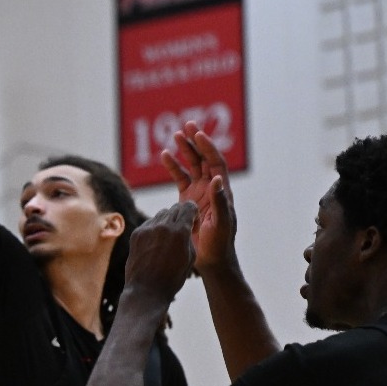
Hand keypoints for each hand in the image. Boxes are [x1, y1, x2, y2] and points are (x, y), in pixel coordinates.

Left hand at [124, 201, 199, 302]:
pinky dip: (156, 228)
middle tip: (183, 231)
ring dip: (168, 221)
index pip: (188, 207)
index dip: (194, 213)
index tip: (193, 224)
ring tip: (169, 239)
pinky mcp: (136, 234)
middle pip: (175, 208)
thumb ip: (189, 236)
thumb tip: (186, 223)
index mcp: (179, 232)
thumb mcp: (190, 256)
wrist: (147, 289)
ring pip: (161, 214)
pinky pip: (150, 223)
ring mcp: (147, 229)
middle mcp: (162, 226)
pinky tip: (156, 243)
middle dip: (182, 216)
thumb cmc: (173, 276)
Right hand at [162, 121, 237, 273]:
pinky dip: (172, 167)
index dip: (208, 148)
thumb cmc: (219, 244)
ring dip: (184, 151)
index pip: (216, 163)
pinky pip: (179, 179)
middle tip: (188, 125)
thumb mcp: (221, 223)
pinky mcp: (186, 201)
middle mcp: (211, 189)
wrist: (210, 260)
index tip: (198, 134)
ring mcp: (198, 194)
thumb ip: (219, 201)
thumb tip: (216, 178)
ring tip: (176, 135)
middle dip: (196, 142)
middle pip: (204, 159)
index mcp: (222, 191)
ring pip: (191, 166)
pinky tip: (164, 155)